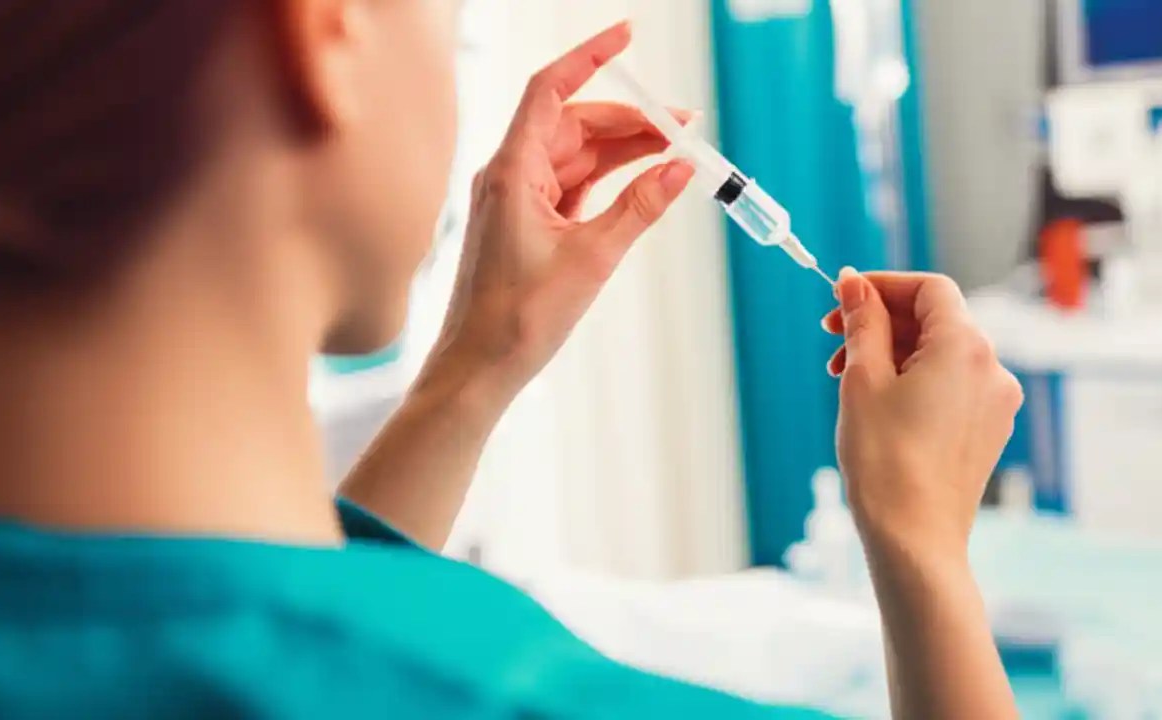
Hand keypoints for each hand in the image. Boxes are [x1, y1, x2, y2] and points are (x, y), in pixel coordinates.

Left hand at [423, 22, 694, 400]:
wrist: (478, 368)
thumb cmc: (518, 318)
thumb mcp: (592, 259)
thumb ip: (639, 209)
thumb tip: (681, 171)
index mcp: (512, 170)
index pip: (550, 89)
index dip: (590, 57)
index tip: (629, 36)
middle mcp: (510, 174)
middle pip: (574, 122)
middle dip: (630, 120)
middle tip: (683, 130)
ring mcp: (519, 198)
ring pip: (578, 154)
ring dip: (625, 150)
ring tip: (676, 152)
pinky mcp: (529, 224)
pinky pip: (574, 185)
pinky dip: (609, 180)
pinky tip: (644, 179)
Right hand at [822, 270, 1022, 561]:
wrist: (914, 539)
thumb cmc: (885, 462)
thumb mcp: (862, 380)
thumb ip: (862, 322)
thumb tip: (855, 283)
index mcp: (966, 346)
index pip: (929, 289)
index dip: (883, 286)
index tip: (842, 299)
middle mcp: (992, 368)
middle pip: (936, 320)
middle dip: (882, 323)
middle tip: (833, 342)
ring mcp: (995, 402)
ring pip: (941, 354)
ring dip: (894, 354)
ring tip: (848, 380)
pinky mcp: (988, 430)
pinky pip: (951, 385)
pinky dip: (915, 381)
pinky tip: (878, 404)